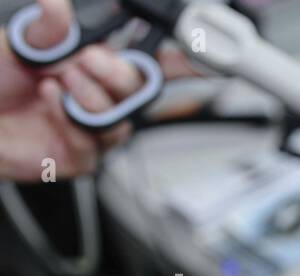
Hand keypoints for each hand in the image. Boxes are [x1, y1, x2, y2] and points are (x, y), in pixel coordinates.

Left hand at [0, 0, 190, 180]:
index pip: (149, 63)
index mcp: (95, 65)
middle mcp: (99, 98)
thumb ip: (49, 27)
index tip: (202, 59)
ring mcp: (92, 130)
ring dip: (90, 98)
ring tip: (59, 83)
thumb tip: (57, 3)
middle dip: (117, 74)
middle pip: (140, 92)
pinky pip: (93, 144)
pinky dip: (70, 121)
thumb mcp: (20, 44)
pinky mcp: (81, 158)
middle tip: (88, 61)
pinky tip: (50, 102)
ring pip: (119, 120)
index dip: (183, 62)